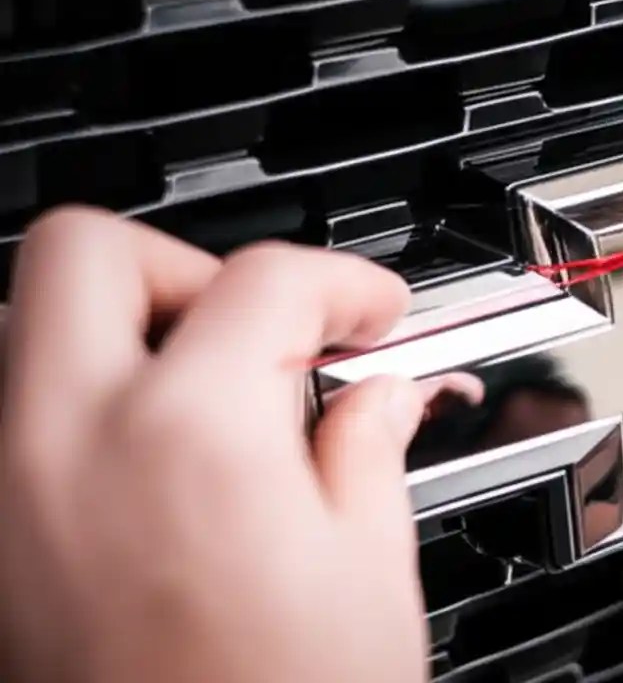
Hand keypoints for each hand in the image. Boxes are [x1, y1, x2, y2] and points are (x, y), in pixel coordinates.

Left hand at [0, 207, 480, 681]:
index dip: (345, 280)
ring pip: (24, 323)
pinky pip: (14, 415)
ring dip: (125, 326)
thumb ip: (368, 446)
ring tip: (214, 391)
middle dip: (193, 266)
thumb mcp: (369, 573)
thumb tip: (383, 389)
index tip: (370, 312)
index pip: (267, 279)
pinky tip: (165, 458)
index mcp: (189, 439)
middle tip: (267, 329)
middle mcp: (62, 447)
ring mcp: (1, 493)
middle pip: (89, 251)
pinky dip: (84, 401)